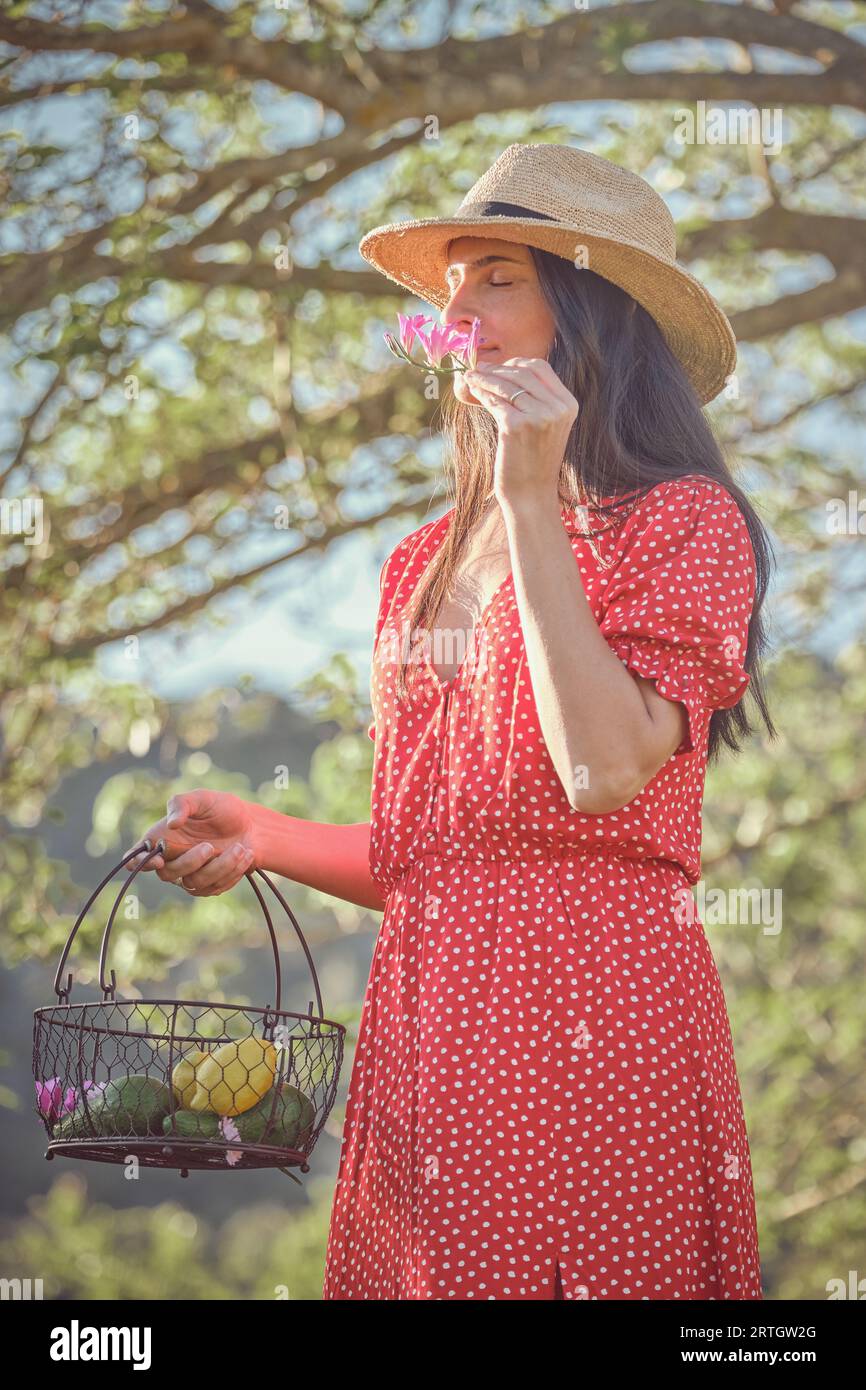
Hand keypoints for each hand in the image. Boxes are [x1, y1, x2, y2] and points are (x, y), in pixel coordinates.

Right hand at [124, 789, 257, 896]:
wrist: (252, 825)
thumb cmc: (222, 808)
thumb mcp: (203, 798)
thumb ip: (183, 804)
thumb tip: (172, 824)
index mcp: (161, 838)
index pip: (137, 857)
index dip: (139, 862)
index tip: (158, 859)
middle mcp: (172, 860)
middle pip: (167, 874)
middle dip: (190, 862)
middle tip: (209, 846)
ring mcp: (190, 875)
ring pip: (194, 883)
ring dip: (219, 867)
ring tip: (239, 847)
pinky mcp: (209, 886)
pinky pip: (214, 888)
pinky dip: (232, 872)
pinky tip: (245, 855)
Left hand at [462, 357, 577, 506]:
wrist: (531, 494)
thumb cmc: (533, 461)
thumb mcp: (545, 425)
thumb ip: (534, 399)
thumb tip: (503, 370)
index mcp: (568, 405)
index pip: (540, 368)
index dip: (516, 364)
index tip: (498, 368)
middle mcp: (557, 408)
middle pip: (522, 373)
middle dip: (496, 369)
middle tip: (478, 369)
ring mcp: (538, 416)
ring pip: (506, 385)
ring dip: (484, 379)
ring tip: (470, 377)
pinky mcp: (516, 426)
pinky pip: (494, 401)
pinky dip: (481, 393)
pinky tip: (473, 392)